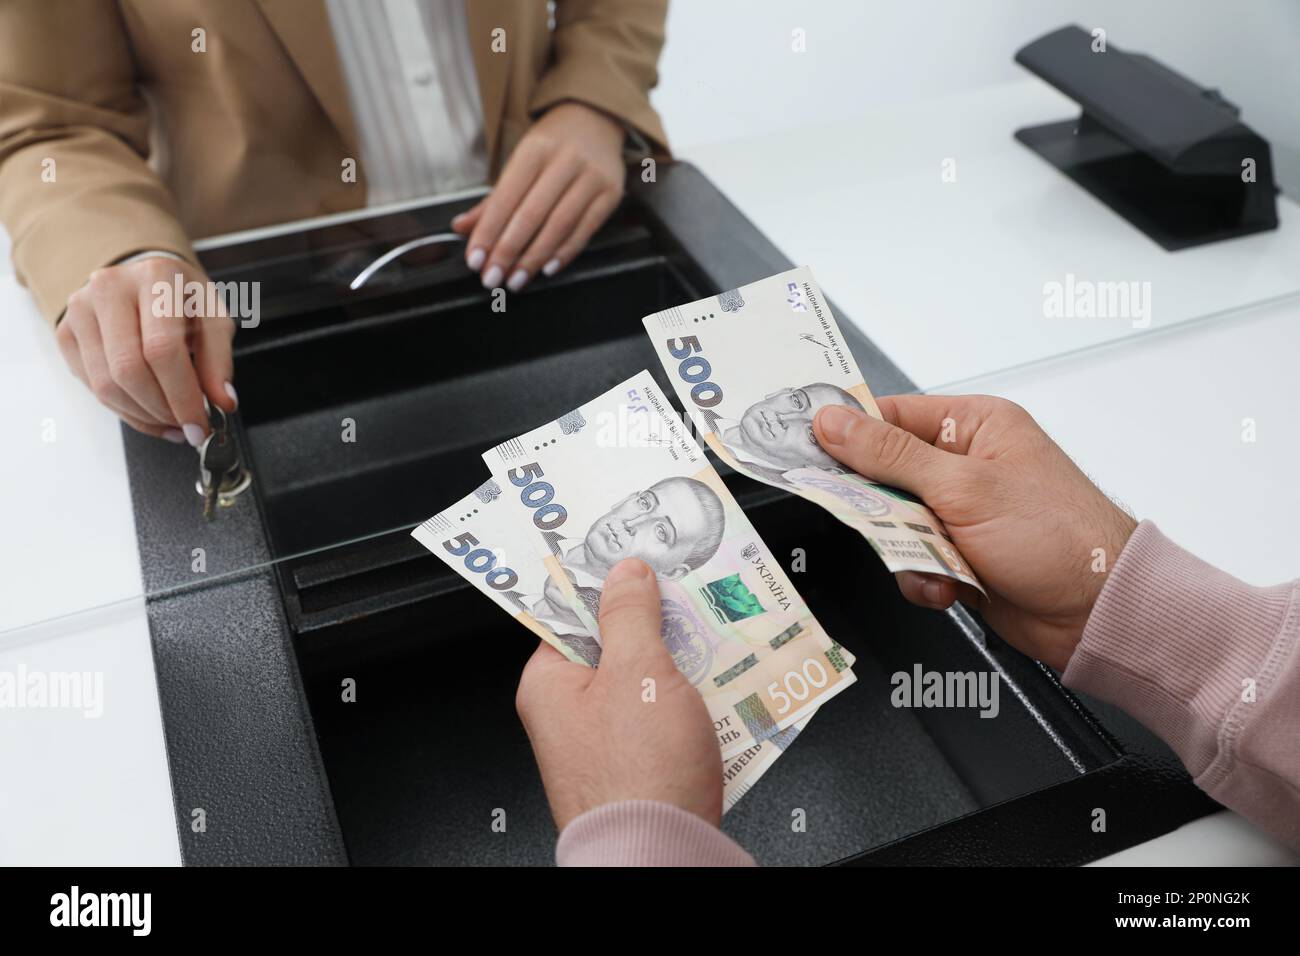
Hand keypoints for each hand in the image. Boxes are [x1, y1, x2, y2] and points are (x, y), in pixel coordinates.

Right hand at [56, 256, 235, 442]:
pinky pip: (92, 387)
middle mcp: (109, 288)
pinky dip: (126, 411)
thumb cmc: (183, 299)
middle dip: (162, 410)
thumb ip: (219, 360)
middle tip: (189, 427)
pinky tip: (150, 414)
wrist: (144, 280)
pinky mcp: (66, 332)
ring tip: (172, 422)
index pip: (162, 349)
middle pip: (128, 370)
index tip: (202, 426)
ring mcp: (80, 310)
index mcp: (155, 277)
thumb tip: (223, 402)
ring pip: (105, 385)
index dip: (182, 396)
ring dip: (144, 416)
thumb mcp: (214, 318)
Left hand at [453, 102, 625, 292]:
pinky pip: (585, 230)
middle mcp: (565, 161)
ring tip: (516, 279)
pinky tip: (548, 268)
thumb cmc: (553, 144)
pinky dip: (565, 252)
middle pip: (531, 214)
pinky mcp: (610, 193)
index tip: (475, 259)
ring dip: (534, 258)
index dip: (488, 232)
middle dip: (508, 251)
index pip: (505, 197)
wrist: (596, 118)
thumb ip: (493, 200)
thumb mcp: (520, 161)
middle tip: (492, 278)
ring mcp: (591, 177)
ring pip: (559, 225)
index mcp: (535, 150)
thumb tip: (461, 228)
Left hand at [515, 558, 721, 830]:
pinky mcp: (637, 767)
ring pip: (644, 683)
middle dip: (656, 627)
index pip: (572, 614)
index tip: (641, 564)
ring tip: (713, 652)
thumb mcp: (639, 670)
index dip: (609, 585)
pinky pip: (662, 719)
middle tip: (690, 607)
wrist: (661, 854)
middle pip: (614, 645)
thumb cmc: (639, 775)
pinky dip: (688, 706)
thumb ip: (630, 613)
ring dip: (680, 667)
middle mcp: (568, 715)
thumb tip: (625, 572)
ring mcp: (603, 743)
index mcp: (548, 684)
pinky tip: (718, 699)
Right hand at [813, 395, 1136, 669]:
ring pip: (892, 525)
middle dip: (883, 510)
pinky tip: (953, 585)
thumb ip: (890, 455)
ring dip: (907, 551)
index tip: (813, 453)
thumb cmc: (1061, 538)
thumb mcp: (963, 487)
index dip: (850, 436)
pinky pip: (912, 561)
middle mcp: (967, 465)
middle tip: (888, 523)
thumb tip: (835, 423)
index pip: (890, 416)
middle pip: (883, 476)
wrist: (1099, 614)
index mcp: (975, 426)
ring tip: (940, 561)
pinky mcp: (961, 554)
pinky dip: (924, 578)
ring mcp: (963, 512)